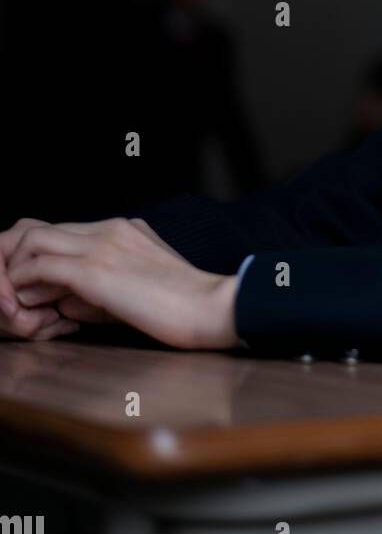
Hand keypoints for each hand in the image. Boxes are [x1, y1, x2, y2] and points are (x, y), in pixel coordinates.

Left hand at [5, 218, 240, 349]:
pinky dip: (25, 283)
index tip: (33, 283)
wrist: (210, 305)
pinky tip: (24, 303)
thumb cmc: (183, 306)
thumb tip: (64, 300)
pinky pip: (42, 266)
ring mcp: (102, 246)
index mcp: (124, 229)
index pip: (64, 230)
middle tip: (13, 287)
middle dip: (18, 256)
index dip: (39, 254)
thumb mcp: (139, 290)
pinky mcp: (97, 271)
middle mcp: (110, 229)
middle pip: (42, 227)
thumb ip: (99, 291)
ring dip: (17, 268)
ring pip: (36, 239)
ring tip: (15, 297)